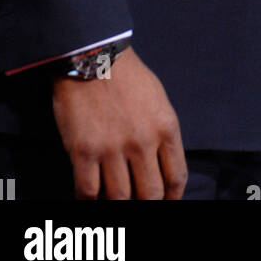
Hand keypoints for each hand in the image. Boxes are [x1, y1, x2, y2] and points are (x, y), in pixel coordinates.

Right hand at [52, 46, 186, 198]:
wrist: (93, 56)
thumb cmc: (128, 76)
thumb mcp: (159, 100)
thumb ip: (162, 132)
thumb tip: (162, 164)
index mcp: (166, 128)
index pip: (176, 177)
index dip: (172, 198)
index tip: (166, 202)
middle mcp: (142, 142)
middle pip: (150, 194)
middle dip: (147, 204)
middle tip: (139, 203)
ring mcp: (112, 149)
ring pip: (120, 198)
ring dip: (118, 204)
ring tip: (116, 201)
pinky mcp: (84, 151)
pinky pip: (88, 192)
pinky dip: (90, 201)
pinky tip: (91, 199)